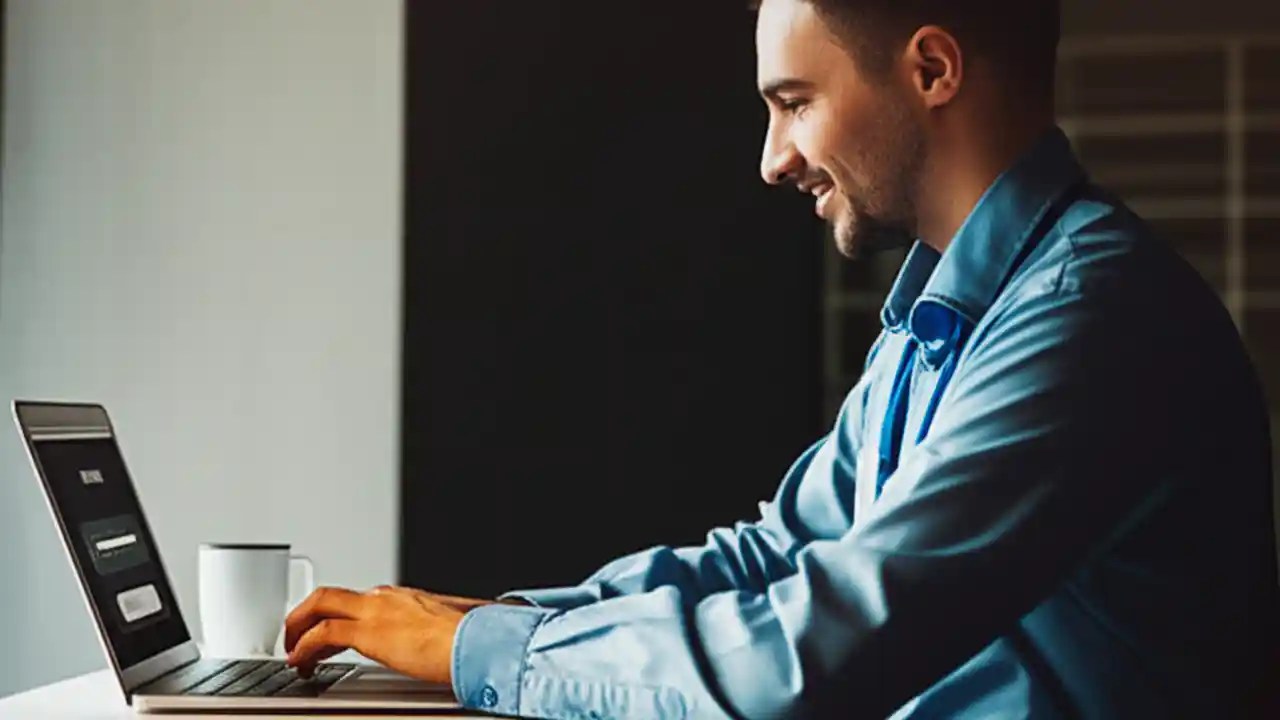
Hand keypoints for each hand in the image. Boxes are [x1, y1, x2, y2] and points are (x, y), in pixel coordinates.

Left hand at [283, 585, 466, 683]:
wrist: (479, 641)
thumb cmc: (469, 640)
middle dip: (303, 615)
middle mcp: (384, 598)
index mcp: (401, 598)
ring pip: (319, 606)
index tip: (325, 635)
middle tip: (293, 637)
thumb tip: (428, 649)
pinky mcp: (369, 632)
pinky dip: (304, 647)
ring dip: (297, 629)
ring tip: (292, 653)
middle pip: (328, 595)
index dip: (332, 616)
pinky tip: (300, 663)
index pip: (355, 601)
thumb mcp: (443, 633)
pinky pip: (322, 635)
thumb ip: (425, 635)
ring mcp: (375, 611)